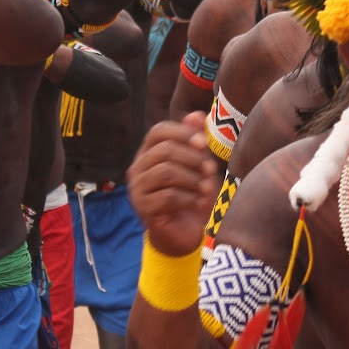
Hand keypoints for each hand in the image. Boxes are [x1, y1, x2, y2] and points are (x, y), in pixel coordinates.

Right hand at [127, 113, 218, 255]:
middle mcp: (138, 168)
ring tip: (206, 189)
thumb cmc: (191, 196)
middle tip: (211, 171)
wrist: (184, 234)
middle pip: (164, 151)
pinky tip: (198, 203)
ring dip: (192, 180)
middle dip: (193, 159)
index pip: (159, 131)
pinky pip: (168, 197)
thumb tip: (196, 114)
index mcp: (149, 153)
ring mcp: (137, 189)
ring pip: (166, 172)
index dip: (183, 133)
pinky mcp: (143, 209)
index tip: (204, 144)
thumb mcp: (199, 167)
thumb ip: (196, 142)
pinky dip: (189, 198)